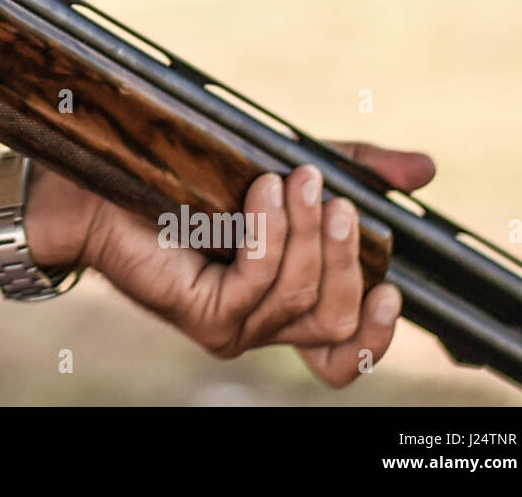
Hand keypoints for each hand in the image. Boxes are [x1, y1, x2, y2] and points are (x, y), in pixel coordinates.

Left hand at [53, 142, 435, 387]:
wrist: (98, 187)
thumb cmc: (186, 177)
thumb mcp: (281, 169)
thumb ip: (351, 169)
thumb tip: (423, 169)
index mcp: (284, 301)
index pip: (347, 352)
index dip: (381, 334)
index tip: (393, 286)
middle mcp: (262, 325)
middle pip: (338, 322)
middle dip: (346, 256)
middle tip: (333, 197)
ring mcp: (233, 326)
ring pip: (304, 301)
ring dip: (308, 235)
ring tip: (296, 180)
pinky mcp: (204, 314)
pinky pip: (259, 283)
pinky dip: (270, 233)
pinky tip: (261, 192)